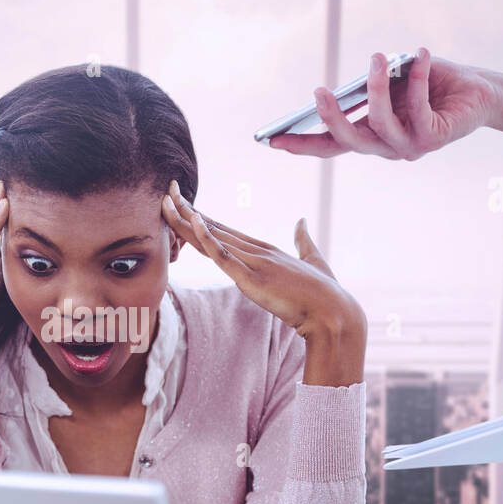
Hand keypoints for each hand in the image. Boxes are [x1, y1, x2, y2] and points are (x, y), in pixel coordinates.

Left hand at [161, 181, 365, 386]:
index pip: (224, 230)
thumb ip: (303, 240)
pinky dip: (208, 240)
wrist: (335, 312)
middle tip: (168, 191)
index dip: (201, 217)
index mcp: (265, 249)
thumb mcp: (312, 260)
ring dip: (187, 221)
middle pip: (213, 229)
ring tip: (168, 201)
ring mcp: (254, 262)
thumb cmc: (326, 291)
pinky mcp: (253, 279)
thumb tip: (302, 222)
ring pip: (212, 238)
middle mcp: (257, 250)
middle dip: (187, 211)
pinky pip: (225, 256)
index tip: (183, 203)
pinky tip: (195, 223)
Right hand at [268, 47, 500, 161]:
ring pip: (379, 123)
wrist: (479, 93)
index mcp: (370, 136)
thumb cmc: (431, 83)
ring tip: (378, 58)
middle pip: (347, 142)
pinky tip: (419, 54)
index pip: (329, 146)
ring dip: (377, 87)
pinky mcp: (432, 138)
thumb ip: (372, 87)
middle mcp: (385, 148)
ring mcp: (408, 147)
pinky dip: (417, 76)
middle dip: (331, 118)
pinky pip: (416, 106)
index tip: (272, 140)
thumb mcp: (394, 82)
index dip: (301, 145)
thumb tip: (353, 84)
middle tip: (319, 92)